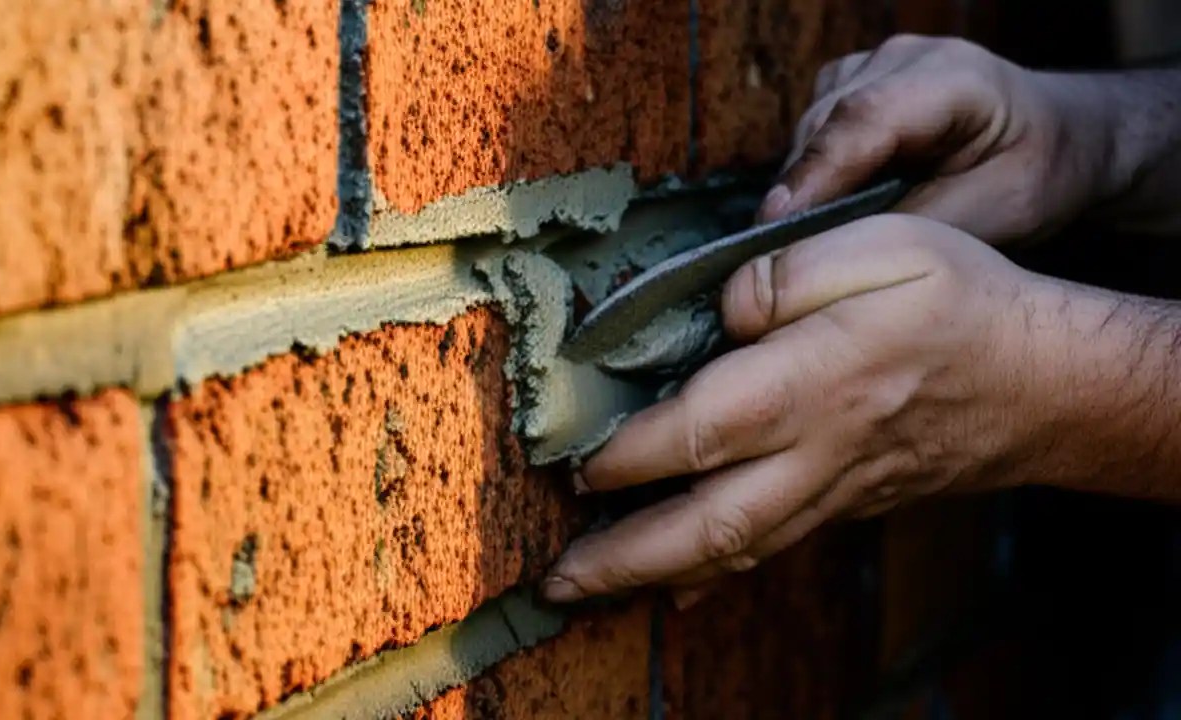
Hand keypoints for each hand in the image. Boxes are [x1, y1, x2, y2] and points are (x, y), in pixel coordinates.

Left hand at [542, 215, 1088, 605]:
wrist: (1045, 384)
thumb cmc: (962, 303)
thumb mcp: (879, 246)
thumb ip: (784, 274)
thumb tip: (716, 309)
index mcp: (814, 383)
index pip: (698, 431)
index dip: (626, 454)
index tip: (573, 461)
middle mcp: (816, 453)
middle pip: (707, 525)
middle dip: (624, 558)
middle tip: (556, 580)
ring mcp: (831, 490)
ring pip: (734, 551)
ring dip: (654, 576)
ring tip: (589, 587)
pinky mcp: (844, 503)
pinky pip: (770, 548)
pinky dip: (714, 573)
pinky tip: (676, 587)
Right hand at [761, 35, 1118, 243]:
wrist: (1061, 136)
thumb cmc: (1040, 172)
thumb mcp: (1000, 213)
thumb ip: (921, 226)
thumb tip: (840, 250)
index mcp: (954, 77)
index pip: (866, 119)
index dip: (817, 173)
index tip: (776, 222)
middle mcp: (905, 59)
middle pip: (827, 124)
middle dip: (800, 189)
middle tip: (779, 256)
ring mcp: (874, 65)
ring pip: (811, 127)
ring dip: (803, 183)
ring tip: (805, 240)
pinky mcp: (853, 84)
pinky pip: (813, 129)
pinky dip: (811, 171)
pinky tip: (829, 205)